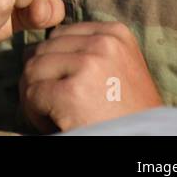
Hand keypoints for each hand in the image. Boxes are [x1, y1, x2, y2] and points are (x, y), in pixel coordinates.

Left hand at [19, 21, 162, 131]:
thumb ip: (86, 52)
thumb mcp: (116, 70)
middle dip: (42, 78)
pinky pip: (31, 94)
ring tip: (57, 114)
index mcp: (115, 33)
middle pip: (43, 50)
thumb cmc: (126, 113)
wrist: (144, 142)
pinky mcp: (72, 92)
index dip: (56, 63)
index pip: (60, 35)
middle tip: (57, 105)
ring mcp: (89, 66)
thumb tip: (34, 47)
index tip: (71, 88)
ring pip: (32, 70)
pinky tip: (57, 123)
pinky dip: (35, 113)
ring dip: (36, 95)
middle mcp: (104, 43)